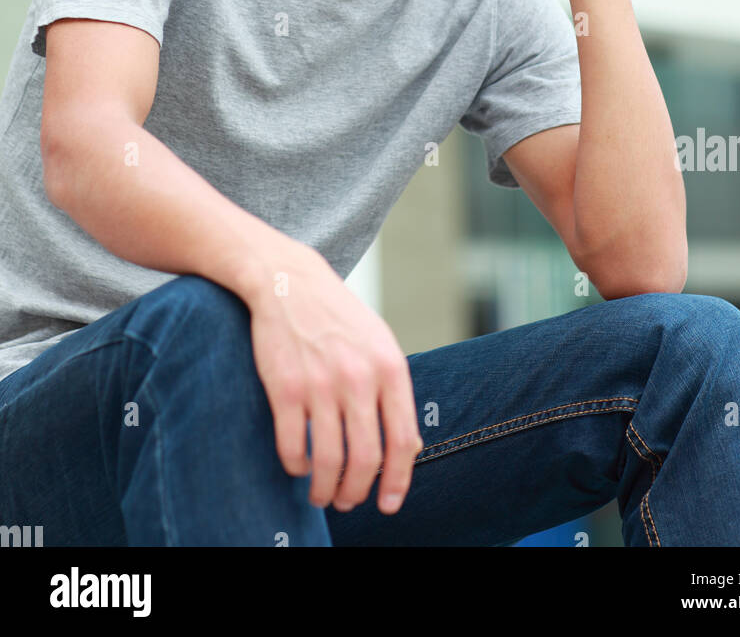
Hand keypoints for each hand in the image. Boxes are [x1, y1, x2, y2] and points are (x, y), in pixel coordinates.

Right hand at [245, 241, 423, 514]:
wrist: (290, 282)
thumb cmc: (340, 319)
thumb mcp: (380, 344)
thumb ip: (394, 392)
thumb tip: (408, 449)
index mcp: (389, 367)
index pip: (402, 441)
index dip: (398, 481)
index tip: (389, 504)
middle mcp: (358, 378)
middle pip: (364, 460)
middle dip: (356, 493)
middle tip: (348, 502)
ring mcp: (320, 384)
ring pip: (327, 462)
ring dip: (324, 490)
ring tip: (322, 494)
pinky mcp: (285, 388)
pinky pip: (292, 447)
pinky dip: (295, 466)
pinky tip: (298, 465)